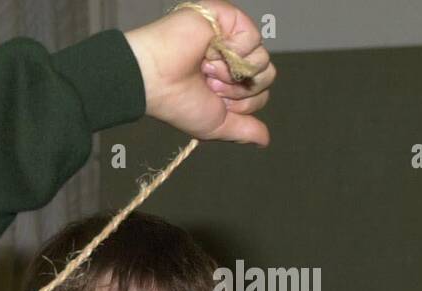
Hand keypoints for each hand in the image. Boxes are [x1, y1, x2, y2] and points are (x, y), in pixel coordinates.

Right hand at [124, 0, 275, 146]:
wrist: (155, 77)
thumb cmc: (176, 102)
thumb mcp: (214, 126)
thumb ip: (243, 131)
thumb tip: (265, 141)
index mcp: (226, 81)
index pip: (260, 93)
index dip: (242, 104)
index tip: (213, 100)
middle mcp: (230, 58)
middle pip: (265, 76)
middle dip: (239, 90)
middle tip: (209, 85)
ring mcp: (230, 37)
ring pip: (262, 59)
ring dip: (231, 71)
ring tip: (205, 67)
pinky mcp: (228, 18)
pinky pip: (253, 38)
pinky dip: (232, 51)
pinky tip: (208, 51)